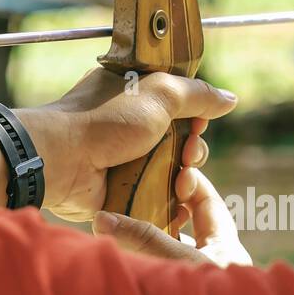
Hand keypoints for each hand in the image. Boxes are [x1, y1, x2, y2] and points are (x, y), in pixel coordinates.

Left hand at [22, 67, 237, 222]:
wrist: (63, 161)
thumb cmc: (104, 121)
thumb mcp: (158, 94)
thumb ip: (197, 94)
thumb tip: (230, 99)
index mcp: (134, 92)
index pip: (177, 101)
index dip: (195, 113)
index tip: (200, 122)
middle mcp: (130, 123)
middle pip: (180, 138)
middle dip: (194, 148)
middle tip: (190, 153)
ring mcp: (126, 157)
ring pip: (172, 169)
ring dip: (186, 175)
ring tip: (182, 179)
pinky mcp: (123, 187)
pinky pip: (157, 195)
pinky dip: (172, 200)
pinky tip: (179, 202)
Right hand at [92, 167, 251, 267]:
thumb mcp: (176, 260)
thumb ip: (141, 237)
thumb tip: (101, 218)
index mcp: (226, 247)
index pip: (210, 204)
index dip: (191, 183)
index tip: (170, 167)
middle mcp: (218, 264)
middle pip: (194, 226)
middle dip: (170, 208)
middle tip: (144, 191)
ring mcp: (203, 282)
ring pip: (181, 250)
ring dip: (159, 236)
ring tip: (132, 220)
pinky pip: (171, 270)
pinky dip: (154, 260)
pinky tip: (135, 258)